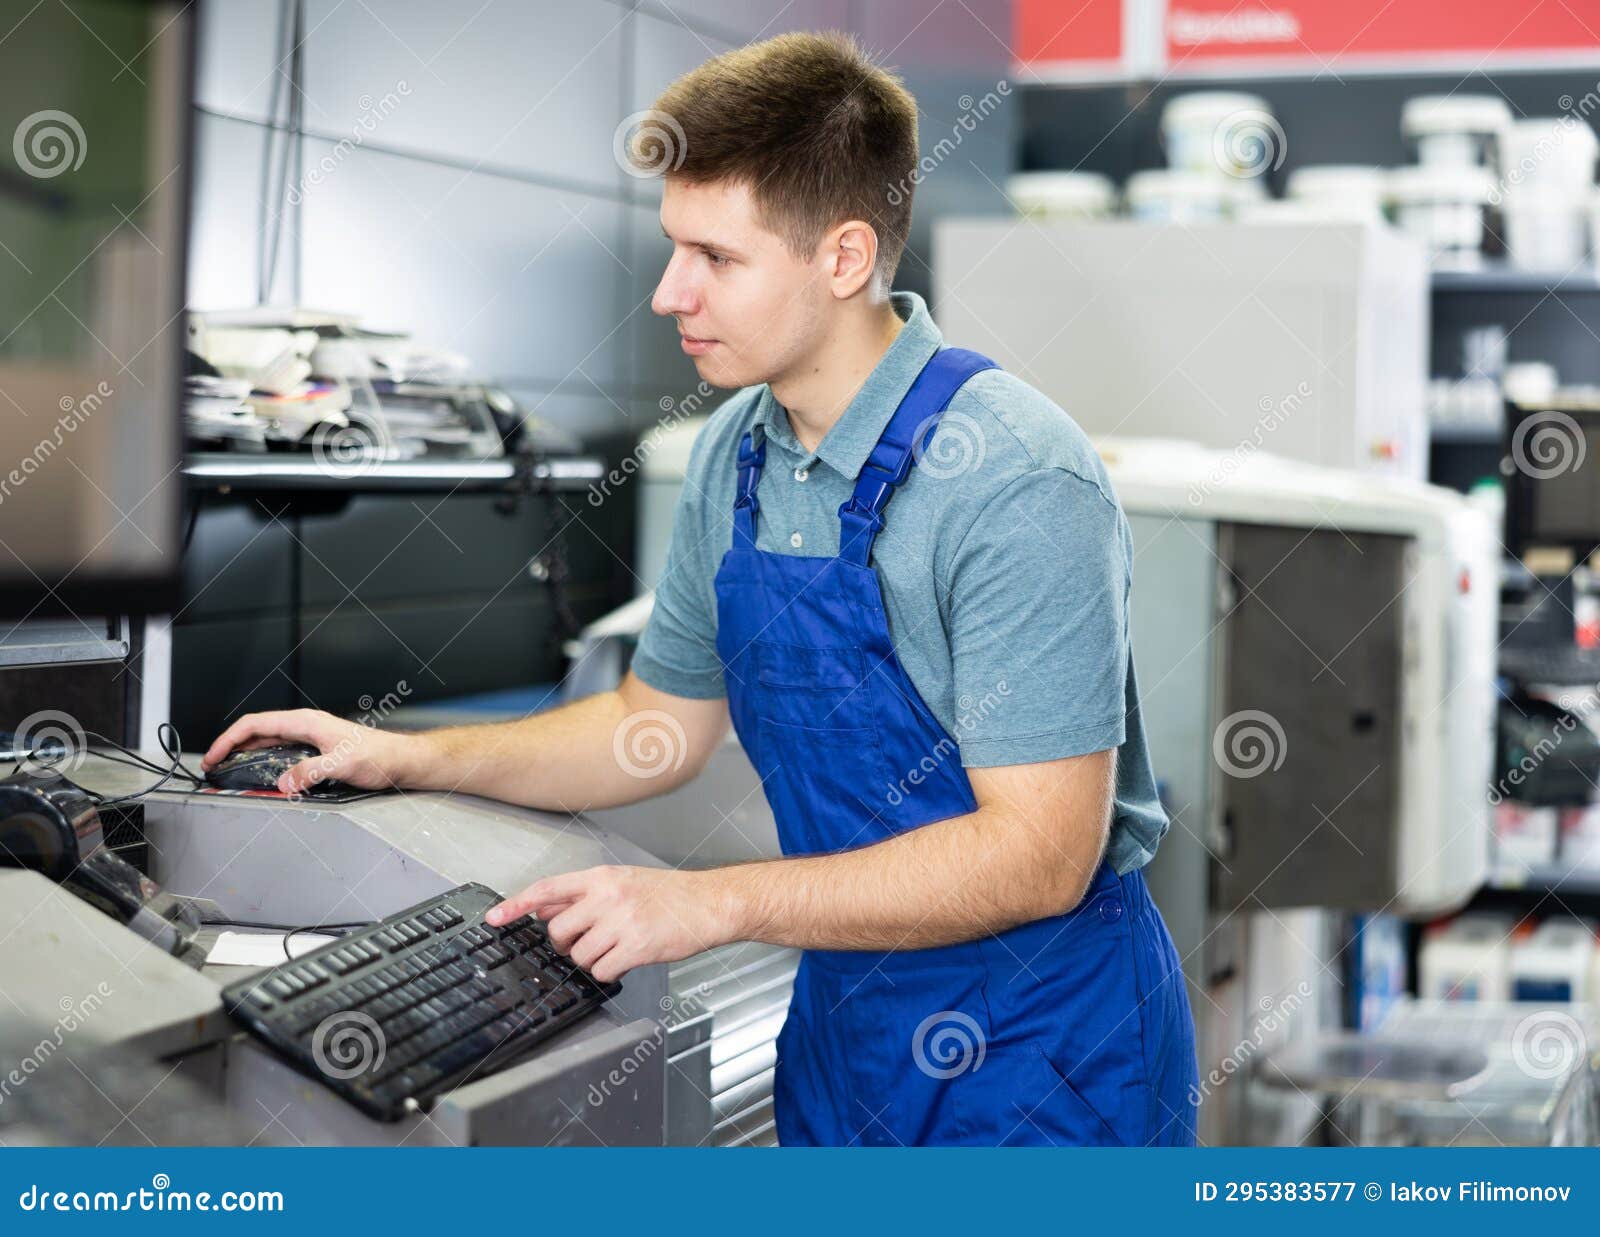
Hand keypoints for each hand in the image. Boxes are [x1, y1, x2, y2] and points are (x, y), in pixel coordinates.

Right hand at [201, 708, 424, 794]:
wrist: (401, 760)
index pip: (255, 724)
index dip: (229, 739)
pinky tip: (262, 774)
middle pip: (257, 732)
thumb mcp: (342, 764)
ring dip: (247, 755)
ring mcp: (311, 737)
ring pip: (268, 742)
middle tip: (213, 766)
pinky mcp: (317, 750)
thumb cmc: (379, 755)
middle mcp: (306, 726)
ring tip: (230, 771)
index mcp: (306, 722)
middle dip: (231, 747)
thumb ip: (311, 772)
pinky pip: (282, 753)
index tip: (212, 755)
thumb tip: (284, 782)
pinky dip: (265, 762)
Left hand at [485, 865, 738, 982]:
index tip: (495, 918)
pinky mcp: (636, 946)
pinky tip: (625, 960)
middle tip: (589, 941)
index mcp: (601, 878)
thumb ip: (585, 895)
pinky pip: (602, 970)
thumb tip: (545, 910)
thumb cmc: (669, 894)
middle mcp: (607, 897)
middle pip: (558, 930)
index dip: (516, 905)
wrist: (709, 903)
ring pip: (579, 954)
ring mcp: (621, 922)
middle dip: (567, 943)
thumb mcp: (623, 882)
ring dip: (592, 959)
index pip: (547, 889)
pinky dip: (609, 971)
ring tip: (615, 948)